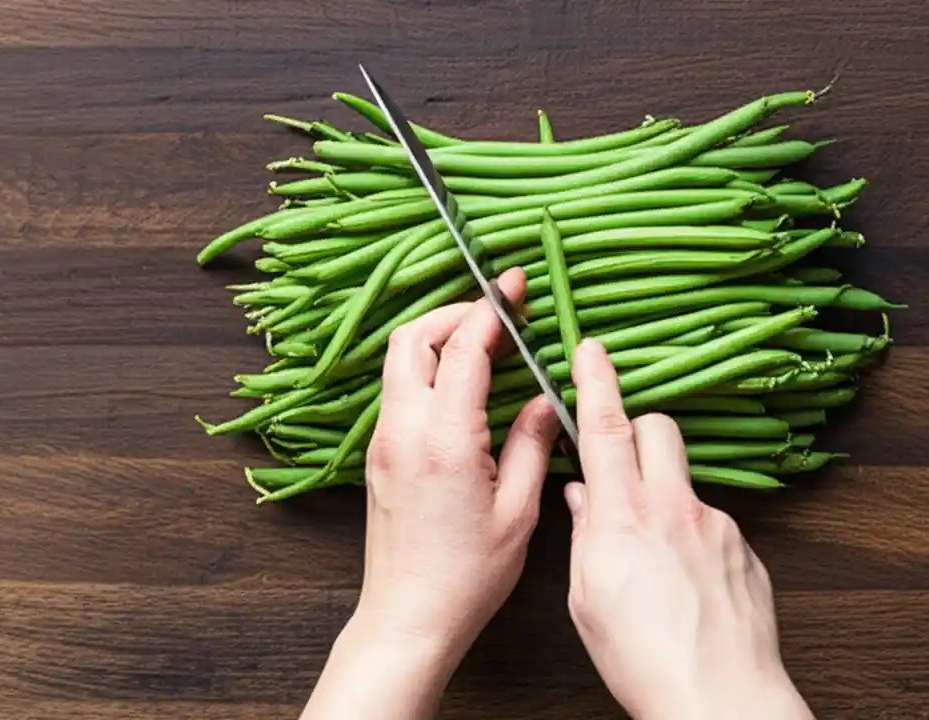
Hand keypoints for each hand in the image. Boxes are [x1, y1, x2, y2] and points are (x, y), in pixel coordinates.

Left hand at [302, 268, 561, 719]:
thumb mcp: (518, 510)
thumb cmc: (468, 574)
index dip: (491, 309)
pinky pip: (399, 390)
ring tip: (486, 342)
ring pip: (400, 361)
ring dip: (439, 338)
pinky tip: (464, 384)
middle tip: (499, 312)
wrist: (408, 616)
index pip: (463, 348)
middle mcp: (403, 430)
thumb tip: (548, 399)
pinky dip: (428, 369)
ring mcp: (384, 442)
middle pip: (413, 338)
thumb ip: (532, 444)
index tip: (515, 287)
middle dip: (456, 312)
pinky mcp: (380, 456)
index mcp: (444, 438)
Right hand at [564, 338, 811, 719]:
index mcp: (624, 518)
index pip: (606, 428)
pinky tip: (687, 584)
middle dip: (636, 432)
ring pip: (684, 480)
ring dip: (663, 494)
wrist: (719, 700)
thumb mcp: (586, 599)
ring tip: (653, 555)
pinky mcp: (745, 549)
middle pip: (658, 429)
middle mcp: (674, 509)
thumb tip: (581, 498)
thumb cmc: (642, 660)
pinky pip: (711, 523)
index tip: (590, 349)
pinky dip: (693, 538)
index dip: (596, 381)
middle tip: (619, 465)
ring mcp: (717, 525)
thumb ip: (584, 536)